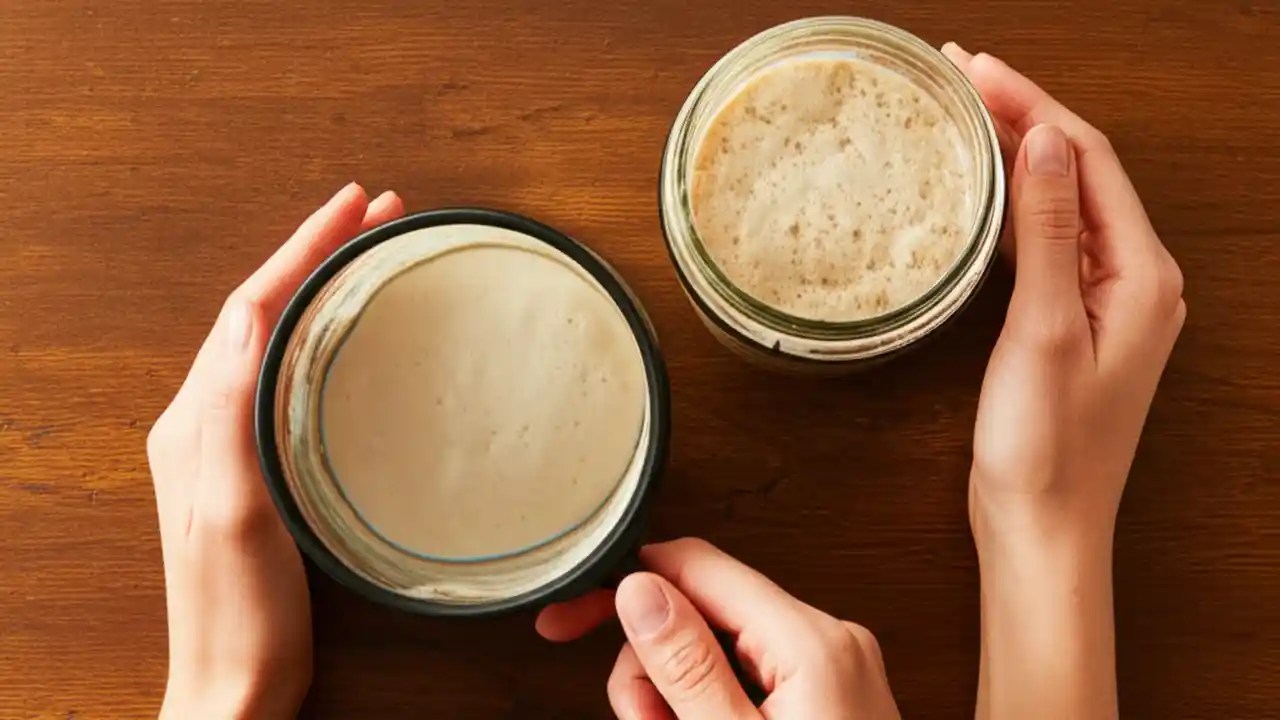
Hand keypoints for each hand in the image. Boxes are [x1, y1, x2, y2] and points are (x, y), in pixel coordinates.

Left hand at [147, 183, 403, 717]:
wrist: (234, 686)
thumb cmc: (237, 611)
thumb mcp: (233, 509)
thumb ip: (231, 412)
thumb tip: (248, 312)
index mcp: (196, 418)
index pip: (251, 306)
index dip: (302, 247)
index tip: (355, 203)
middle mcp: (206, 420)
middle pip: (265, 311)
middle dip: (318, 253)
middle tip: (378, 214)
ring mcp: (231, 444)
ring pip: (278, 338)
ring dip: (321, 287)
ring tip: (371, 254)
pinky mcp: (259, 469)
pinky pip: (288, 377)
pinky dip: (322, 337)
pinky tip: (353, 338)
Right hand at [536, 538, 899, 719]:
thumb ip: (684, 665)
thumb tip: (640, 590)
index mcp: (810, 642)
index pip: (698, 566)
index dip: (626, 585)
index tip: (573, 618)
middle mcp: (827, 641)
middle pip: (703, 612)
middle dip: (655, 669)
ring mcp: (831, 669)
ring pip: (718, 651)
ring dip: (677, 699)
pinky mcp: (826, 696)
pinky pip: (747, 681)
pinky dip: (711, 709)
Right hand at [941, 45, 1183, 718]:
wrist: (1042, 527)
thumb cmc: (1046, 447)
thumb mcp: (1044, 329)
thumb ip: (1049, 231)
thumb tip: (1044, 139)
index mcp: (1143, 275)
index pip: (1089, 159)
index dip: (1032, 105)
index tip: (975, 68)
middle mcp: (1136, 280)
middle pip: (1079, 172)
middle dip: (1022, 117)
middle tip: (959, 76)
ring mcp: (1105, 302)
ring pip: (1062, 203)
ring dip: (1016, 156)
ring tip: (964, 115)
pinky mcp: (1072, 323)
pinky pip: (1048, 243)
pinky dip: (1013, 206)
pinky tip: (980, 192)